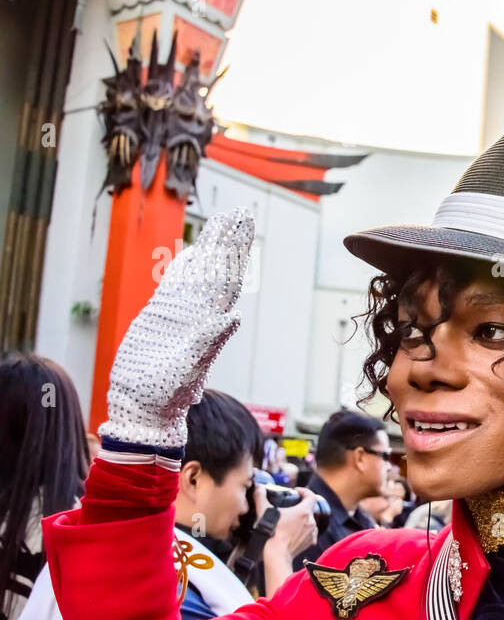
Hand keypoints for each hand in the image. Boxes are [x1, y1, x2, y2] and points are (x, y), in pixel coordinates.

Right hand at [99, 208, 253, 447]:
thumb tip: (234, 316)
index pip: (226, 277)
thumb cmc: (167, 394)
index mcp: (209, 320)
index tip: (244, 223)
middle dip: (227, 240)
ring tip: (222, 223)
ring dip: (209, 248)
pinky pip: (175, 286)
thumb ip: (210, 341)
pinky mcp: (160, 318)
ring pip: (197, 273)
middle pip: (215, 268)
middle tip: (240, 211)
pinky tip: (193, 255)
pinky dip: (184, 269)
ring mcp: (180, 314)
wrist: (143, 408)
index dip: (235, 249)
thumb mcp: (191, 368)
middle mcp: (198, 313)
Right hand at [265, 488, 319, 558]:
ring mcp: (311, 533)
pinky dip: (304, 530)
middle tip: (291, 505)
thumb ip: (260, 497)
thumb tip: (258, 488)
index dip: (304, 491)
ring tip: (291, 519)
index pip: (311, 495)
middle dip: (301, 505)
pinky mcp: (309, 542)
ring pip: (310, 521)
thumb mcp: (264, 511)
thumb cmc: (271, 533)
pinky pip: (310, 533)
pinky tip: (294, 531)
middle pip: (310, 508)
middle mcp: (311, 521)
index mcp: (304, 511)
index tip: (297, 491)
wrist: (276, 554)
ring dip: (303, 518)